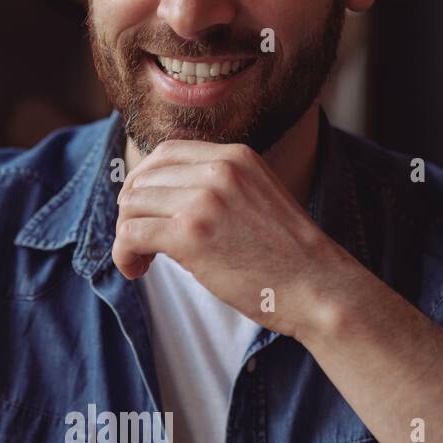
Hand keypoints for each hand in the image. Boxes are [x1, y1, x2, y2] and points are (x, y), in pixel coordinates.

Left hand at [112, 140, 348, 339]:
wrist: (318, 286)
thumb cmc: (288, 257)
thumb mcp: (257, 199)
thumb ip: (220, 189)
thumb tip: (165, 201)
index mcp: (235, 156)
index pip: (164, 154)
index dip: (144, 184)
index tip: (146, 214)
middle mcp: (218, 170)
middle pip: (142, 181)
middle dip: (132, 213)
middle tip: (141, 244)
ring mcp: (203, 200)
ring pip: (131, 207)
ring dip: (126, 237)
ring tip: (140, 261)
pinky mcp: (191, 235)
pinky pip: (131, 234)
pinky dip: (124, 254)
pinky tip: (137, 271)